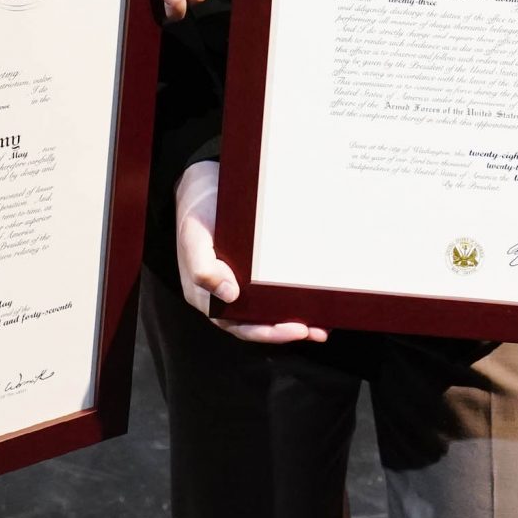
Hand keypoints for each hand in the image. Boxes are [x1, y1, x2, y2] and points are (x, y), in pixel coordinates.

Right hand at [174, 161, 325, 343]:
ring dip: (294, 321)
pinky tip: (313, 300)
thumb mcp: (194, 236)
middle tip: (317, 331)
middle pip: (257, 324)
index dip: (266, 332)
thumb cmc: (198, 212)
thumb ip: (203, 267)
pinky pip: (272, 291)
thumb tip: (230, 295)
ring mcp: (239, 283)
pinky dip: (292, 299)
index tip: (295, 329)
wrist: (203, 185)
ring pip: (267, 311)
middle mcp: (224, 295)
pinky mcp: (253, 270)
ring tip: (323, 326)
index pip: (238, 325)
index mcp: (206, 296)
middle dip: (287, 331)